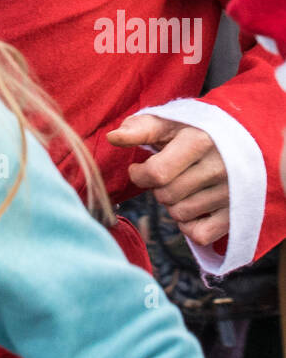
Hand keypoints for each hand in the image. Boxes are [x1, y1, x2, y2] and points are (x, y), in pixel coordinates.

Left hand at [107, 114, 229, 246]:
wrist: (243, 140)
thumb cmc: (196, 131)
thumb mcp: (169, 122)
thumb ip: (140, 128)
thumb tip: (112, 137)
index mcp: (199, 141)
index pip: (157, 173)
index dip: (139, 174)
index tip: (139, 169)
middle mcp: (218, 168)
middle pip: (166, 196)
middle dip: (158, 188)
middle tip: (167, 176)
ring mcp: (230, 193)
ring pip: (179, 215)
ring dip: (172, 205)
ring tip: (181, 188)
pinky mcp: (236, 214)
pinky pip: (200, 235)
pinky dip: (190, 226)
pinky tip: (192, 208)